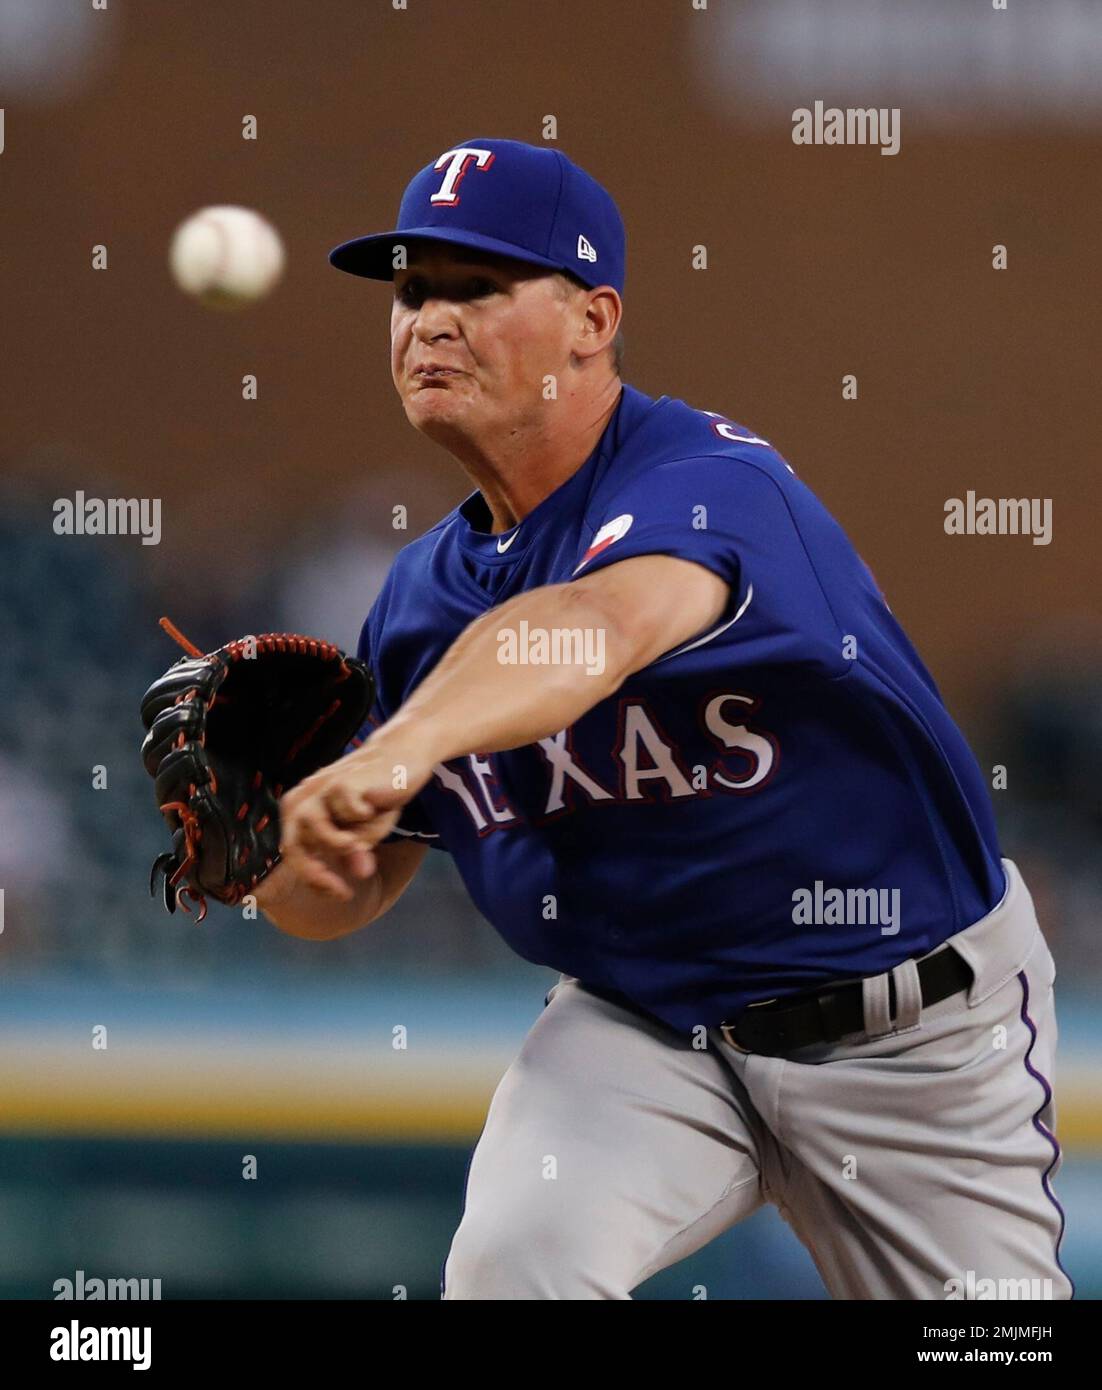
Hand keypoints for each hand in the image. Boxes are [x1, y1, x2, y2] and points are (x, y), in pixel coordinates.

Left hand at [278, 728, 435, 898]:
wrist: (404, 755)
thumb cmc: (379, 794)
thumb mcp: (368, 830)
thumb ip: (357, 850)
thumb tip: (361, 873)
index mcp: (302, 810)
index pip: (294, 852)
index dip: (313, 879)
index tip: (340, 895)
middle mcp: (305, 798)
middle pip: (294, 846)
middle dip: (317, 874)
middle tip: (342, 892)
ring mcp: (322, 789)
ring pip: (320, 831)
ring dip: (344, 842)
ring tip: (364, 837)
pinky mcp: (343, 781)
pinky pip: (350, 812)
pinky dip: (366, 817)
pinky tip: (375, 805)